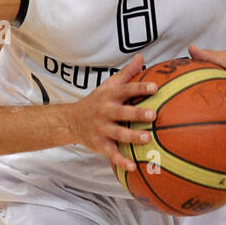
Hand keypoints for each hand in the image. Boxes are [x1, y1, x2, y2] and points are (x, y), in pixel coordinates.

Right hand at [66, 54, 158, 172]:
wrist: (70, 121)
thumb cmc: (96, 102)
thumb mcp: (108, 86)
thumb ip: (126, 74)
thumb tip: (142, 58)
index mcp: (109, 97)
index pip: (125, 90)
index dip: (140, 88)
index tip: (155, 88)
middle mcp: (105, 112)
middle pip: (122, 113)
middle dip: (137, 114)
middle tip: (153, 115)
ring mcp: (101, 129)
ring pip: (118, 134)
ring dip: (132, 137)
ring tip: (147, 139)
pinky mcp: (99, 144)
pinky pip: (111, 154)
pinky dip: (121, 161)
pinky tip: (133, 166)